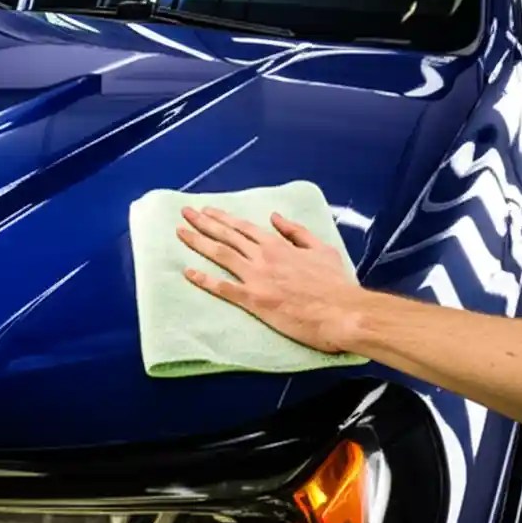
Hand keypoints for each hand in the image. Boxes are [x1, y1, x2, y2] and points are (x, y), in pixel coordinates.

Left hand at [176, 207, 377, 352]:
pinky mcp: (254, 300)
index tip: (206, 210)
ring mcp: (256, 278)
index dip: (222, 218)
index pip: (243, 227)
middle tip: (184, 213)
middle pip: (226, 236)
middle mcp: (262, 257)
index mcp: (278, 245)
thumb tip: (275, 216)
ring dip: (197, 243)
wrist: (342, 312)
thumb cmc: (335, 283)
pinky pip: (223, 288)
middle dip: (202, 223)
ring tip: (180, 233)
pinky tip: (188, 272)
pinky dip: (204, 280)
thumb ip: (296, 232)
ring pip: (221, 255)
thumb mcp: (320, 248)